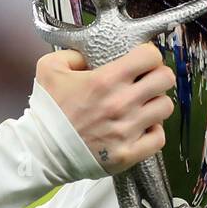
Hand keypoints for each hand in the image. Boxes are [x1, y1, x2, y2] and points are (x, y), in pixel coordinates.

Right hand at [37, 42, 174, 174]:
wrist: (40, 151)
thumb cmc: (47, 112)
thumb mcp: (49, 68)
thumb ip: (73, 54)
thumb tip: (91, 56)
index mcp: (105, 80)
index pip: (150, 56)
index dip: (147, 55)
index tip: (141, 61)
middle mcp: (121, 103)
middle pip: (165, 79)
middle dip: (157, 76)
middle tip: (146, 81)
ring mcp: (127, 130)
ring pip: (165, 107)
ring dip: (155, 104)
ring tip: (142, 106)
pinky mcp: (129, 153)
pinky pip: (159, 137)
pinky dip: (153, 131)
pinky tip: (140, 128)